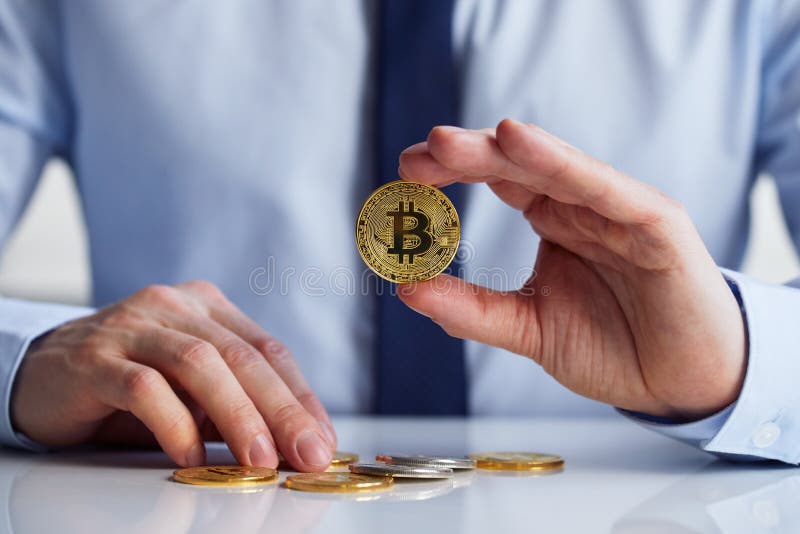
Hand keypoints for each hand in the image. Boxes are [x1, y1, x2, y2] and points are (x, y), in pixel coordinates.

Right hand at [11, 281, 336, 469]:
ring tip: (260, 460)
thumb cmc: (130, 381)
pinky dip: (175, 424)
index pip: (268, 349)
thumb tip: (290, 443)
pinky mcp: (96, 357)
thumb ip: (233, 402)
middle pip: (242, 355)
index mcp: (207, 307)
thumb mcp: (191, 388)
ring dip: (238, 416)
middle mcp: (175, 306)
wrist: (44, 371)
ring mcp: (134, 326)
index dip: (301, 396)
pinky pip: (146, 387)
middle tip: (307, 453)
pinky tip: (191, 456)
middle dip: (282, 409)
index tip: (323, 438)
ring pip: (201, 364)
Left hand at [398, 119, 746, 419]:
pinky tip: (520, 143)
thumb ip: (472, 309)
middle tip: (419, 153)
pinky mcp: (655, 223)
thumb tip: (406, 287)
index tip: (406, 173)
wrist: (681, 385)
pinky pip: (604, 188)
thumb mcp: (528, 328)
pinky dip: (562, 164)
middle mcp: (580, 205)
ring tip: (450, 144)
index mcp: (553, 219)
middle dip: (466, 154)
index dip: (452, 172)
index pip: (498, 180)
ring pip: (554, 166)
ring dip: (502, 150)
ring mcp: (617, 209)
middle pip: (518, 164)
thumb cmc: (614, 347)